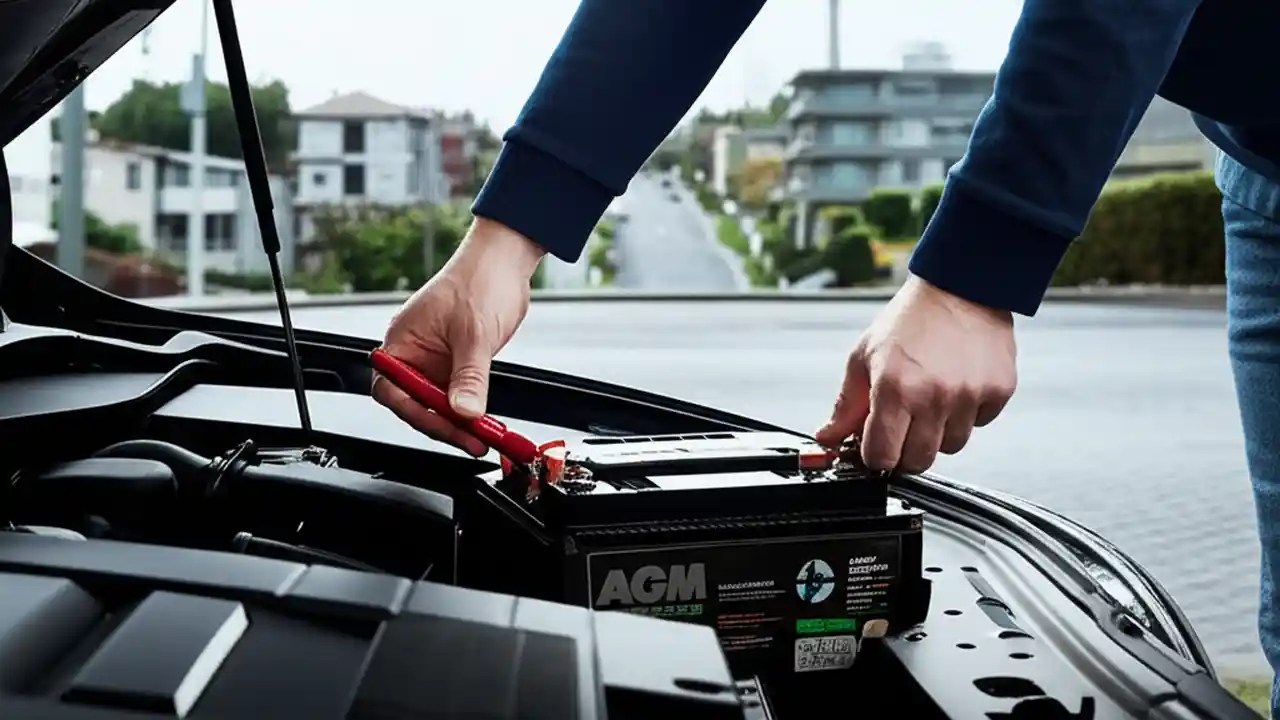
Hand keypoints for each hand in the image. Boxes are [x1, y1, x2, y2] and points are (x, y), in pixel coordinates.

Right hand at [372, 217, 544, 455]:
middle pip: (415, 402)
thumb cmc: (480, 279)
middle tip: (470, 440)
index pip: (392, 389)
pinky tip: (484, 420)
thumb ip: (469, 377)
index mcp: (402, 341)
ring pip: (438, 401)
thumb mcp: (475, 334)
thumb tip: (464, 411)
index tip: (444, 427)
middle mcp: (413, 352)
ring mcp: (435, 358)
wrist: (506, 260)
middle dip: (441, 424)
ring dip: (458, 421)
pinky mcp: (456, 361)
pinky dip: (470, 408)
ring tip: (482, 436)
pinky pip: (457, 393)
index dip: (415, 413)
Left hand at [815, 274, 1016, 472]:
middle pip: (919, 461)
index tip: (876, 446)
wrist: (962, 288)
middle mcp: (933, 396)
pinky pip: (979, 424)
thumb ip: (846, 404)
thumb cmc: (912, 319)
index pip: (882, 456)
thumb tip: (829, 437)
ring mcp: (969, 396)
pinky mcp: (998, 392)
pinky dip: (967, 414)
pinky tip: (957, 386)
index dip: (875, 456)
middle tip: (903, 426)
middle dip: (905, 451)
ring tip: (932, 398)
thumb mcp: (864, 356)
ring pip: (952, 446)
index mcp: (894, 388)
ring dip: (939, 432)